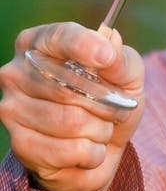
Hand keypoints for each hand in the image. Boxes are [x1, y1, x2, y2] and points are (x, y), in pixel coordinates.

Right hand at [0, 22, 144, 190]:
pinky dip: (92, 153)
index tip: (106, 56)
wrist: (99, 150)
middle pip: (69, 86)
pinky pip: (70, 149)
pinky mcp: (21, 144)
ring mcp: (13, 109)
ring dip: (100, 130)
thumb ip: (122, 60)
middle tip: (114, 109)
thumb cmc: (109, 102)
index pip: (58, 37)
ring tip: (98, 129)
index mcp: (39, 44)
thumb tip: (110, 45)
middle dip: (106, 103)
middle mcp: (17, 73)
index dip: (83, 45)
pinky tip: (87, 149)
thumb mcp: (127, 77)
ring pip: (72, 121)